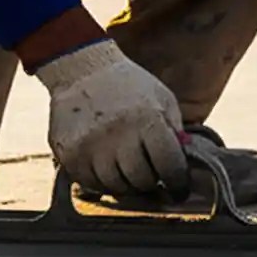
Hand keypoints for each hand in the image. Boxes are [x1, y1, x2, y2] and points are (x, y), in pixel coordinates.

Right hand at [36, 40, 189, 199]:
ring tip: (127, 168)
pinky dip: (102, 181)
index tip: (178, 187)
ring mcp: (91, 147)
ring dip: (126, 182)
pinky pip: (91, 184)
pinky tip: (106, 166)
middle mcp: (118, 135)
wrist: (81, 70)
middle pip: (142, 180)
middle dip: (150, 181)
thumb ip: (175, 132)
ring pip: (116, 186)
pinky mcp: (70, 155)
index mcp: (147, 119)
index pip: (169, 166)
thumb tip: (185, 166)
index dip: (177, 181)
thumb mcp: (162, 99)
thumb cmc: (129, 87)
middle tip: (149, 174)